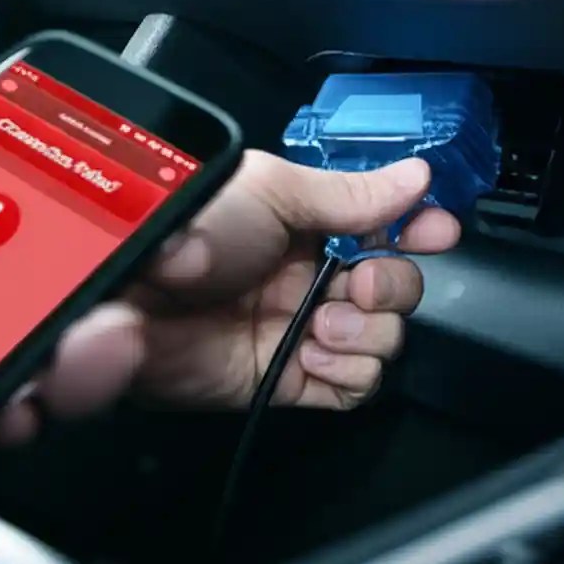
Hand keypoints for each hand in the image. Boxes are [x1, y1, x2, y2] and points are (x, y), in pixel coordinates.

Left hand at [0, 151, 460, 439]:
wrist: (124, 294)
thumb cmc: (189, 226)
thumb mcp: (274, 190)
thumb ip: (350, 194)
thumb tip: (416, 176)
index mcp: (304, 222)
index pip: (381, 226)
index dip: (417, 228)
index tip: (438, 230)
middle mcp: (305, 275)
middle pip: (392, 287)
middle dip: (393, 285)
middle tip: (363, 282)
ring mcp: (295, 328)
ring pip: (379, 339)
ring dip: (368, 332)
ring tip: (325, 324)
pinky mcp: (281, 378)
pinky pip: (350, 387)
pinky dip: (348, 372)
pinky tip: (316, 354)